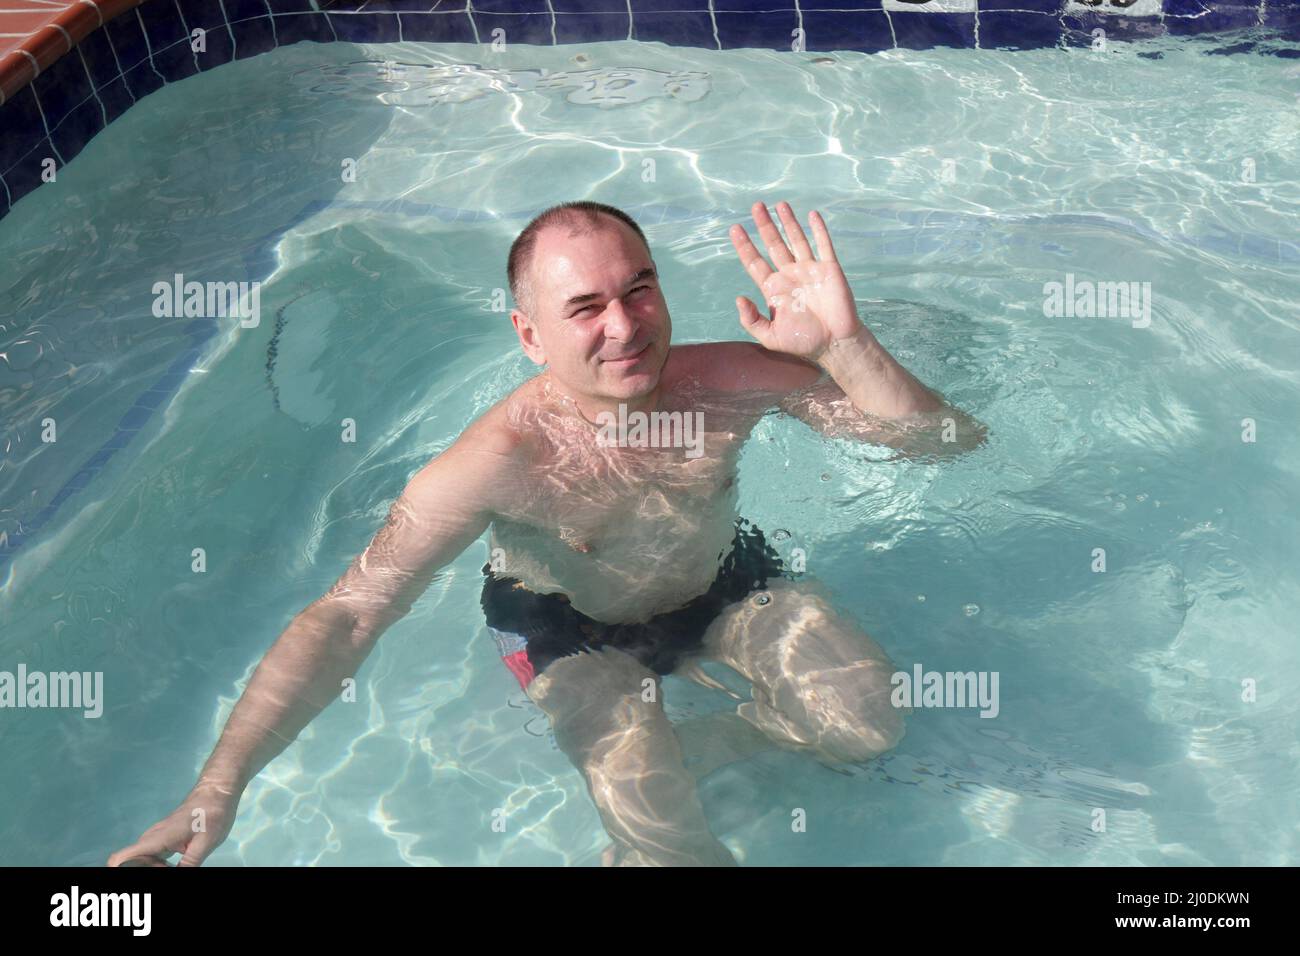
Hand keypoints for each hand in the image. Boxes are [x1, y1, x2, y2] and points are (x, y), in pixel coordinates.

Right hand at [107, 782, 239, 867]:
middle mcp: (152, 838)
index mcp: (158, 839)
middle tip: (170, 868)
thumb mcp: (205, 843)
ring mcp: (157, 837)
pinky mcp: (165, 838)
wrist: (217, 792)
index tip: (143, 879)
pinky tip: (172, 867)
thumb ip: (189, 864)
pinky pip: (153, 855)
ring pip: (142, 859)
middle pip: (132, 862)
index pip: (122, 857)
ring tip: (171, 867)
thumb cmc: (213, 813)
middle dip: (144, 872)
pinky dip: (158, 865)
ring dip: (153, 868)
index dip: (121, 871)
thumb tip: (178, 878)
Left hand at [729, 201, 863, 361]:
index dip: (744, 246)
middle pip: (773, 245)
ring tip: (779, 204)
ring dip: (788, 222)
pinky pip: (823, 245)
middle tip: (756, 207)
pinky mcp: (829, 269)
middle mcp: (790, 275)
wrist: (834, 344)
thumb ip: (751, 320)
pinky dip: (818, 230)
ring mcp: (809, 270)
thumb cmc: (803, 342)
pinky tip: (811, 215)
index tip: (735, 229)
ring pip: (796, 240)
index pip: (755, 263)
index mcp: (774, 289)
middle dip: (764, 225)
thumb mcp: (770, 336)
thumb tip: (738, 298)